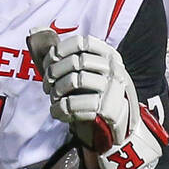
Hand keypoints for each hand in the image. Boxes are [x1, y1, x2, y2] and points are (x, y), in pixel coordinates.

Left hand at [27, 28, 167, 168]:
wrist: (123, 126)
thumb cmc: (101, 95)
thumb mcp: (97, 73)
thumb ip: (77, 61)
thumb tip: (45, 47)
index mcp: (110, 55)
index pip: (82, 42)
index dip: (61, 50)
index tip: (50, 61)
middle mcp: (114, 69)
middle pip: (76, 61)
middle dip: (55, 72)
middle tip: (47, 84)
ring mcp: (112, 88)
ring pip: (74, 80)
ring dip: (57, 91)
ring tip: (53, 98)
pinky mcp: (106, 108)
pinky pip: (74, 104)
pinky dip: (59, 109)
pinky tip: (56, 112)